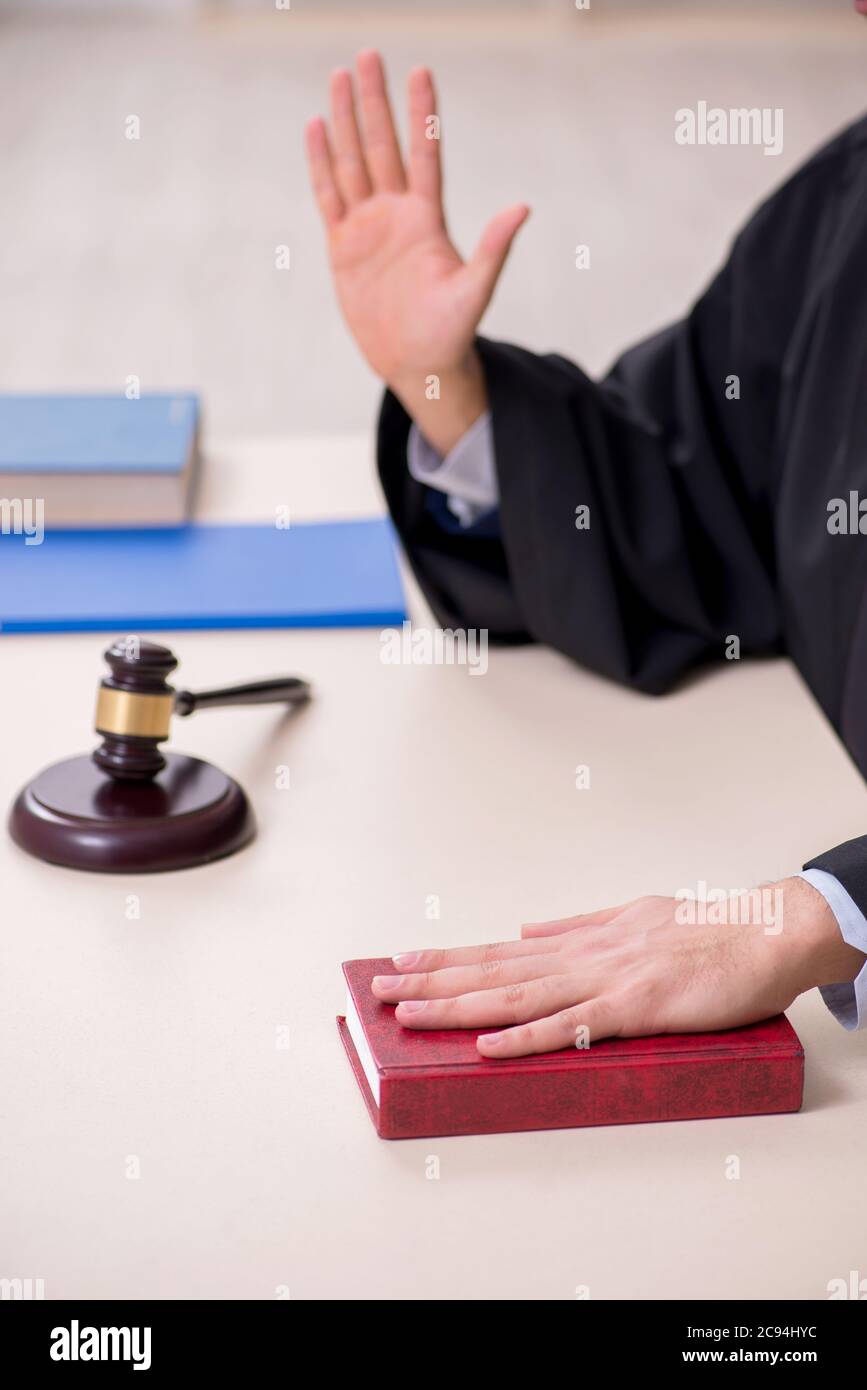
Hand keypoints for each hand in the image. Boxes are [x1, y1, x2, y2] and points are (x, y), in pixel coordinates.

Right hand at [304, 50, 528, 454]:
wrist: (415, 363)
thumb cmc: (450, 333)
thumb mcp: (475, 292)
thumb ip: (493, 249)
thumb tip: (523, 208)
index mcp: (428, 220)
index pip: (425, 154)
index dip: (421, 115)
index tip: (420, 70)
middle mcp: (398, 214)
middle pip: (383, 147)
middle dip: (375, 102)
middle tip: (368, 54)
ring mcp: (368, 227)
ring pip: (353, 162)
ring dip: (346, 121)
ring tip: (340, 76)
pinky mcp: (343, 246)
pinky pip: (329, 196)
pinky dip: (321, 163)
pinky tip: (317, 127)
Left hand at [372, 877, 864, 1057]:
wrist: (766, 932)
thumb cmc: (707, 930)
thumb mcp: (631, 916)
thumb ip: (576, 927)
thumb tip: (526, 930)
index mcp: (581, 940)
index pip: (499, 952)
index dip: (447, 958)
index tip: (401, 962)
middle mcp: (582, 956)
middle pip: (493, 971)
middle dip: (431, 982)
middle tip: (378, 992)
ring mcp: (605, 980)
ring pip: (517, 997)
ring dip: (458, 1006)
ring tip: (410, 1014)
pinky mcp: (634, 1007)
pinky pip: (571, 1028)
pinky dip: (525, 1037)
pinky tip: (486, 1045)